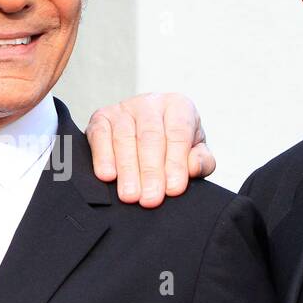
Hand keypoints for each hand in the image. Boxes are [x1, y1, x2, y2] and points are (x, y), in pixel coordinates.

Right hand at [86, 92, 214, 206]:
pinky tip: (107, 176)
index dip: (176, 163)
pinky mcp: (101, 117)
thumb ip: (202, 161)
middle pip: (150, 137)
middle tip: (151, 199)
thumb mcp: (194, 152)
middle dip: (150, 171)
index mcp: (178, 106)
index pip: (178, 133)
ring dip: (127, 169)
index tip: (174, 189)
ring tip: (131, 196)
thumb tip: (193, 167)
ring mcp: (123, 108)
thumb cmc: (173, 147)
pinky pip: (100, 136)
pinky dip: (103, 156)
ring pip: (124, 137)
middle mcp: (150, 103)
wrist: (146, 137)